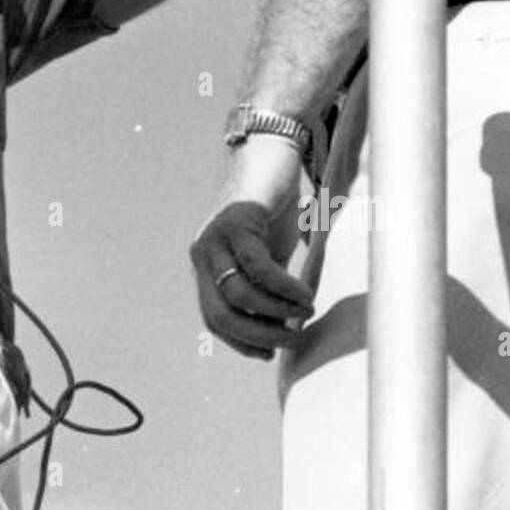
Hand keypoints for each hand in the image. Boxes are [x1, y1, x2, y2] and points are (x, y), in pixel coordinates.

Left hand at [190, 135, 314, 360]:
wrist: (273, 155)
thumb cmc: (274, 209)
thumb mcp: (267, 257)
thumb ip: (265, 290)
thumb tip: (279, 330)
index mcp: (206, 265)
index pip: (213, 319)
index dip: (240, 342)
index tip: (269, 354)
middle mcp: (202, 253)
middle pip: (219, 315)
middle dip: (258, 336)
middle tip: (292, 338)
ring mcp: (215, 236)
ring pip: (239, 295)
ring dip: (277, 312)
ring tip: (306, 312)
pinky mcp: (236, 221)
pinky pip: (258, 267)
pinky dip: (283, 287)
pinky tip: (304, 294)